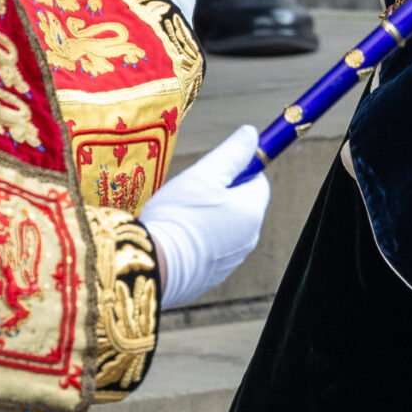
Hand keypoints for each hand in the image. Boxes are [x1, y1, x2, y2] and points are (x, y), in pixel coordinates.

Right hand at [140, 123, 271, 308]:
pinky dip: (198, 242)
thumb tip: (251, 135)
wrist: (154, 266)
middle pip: (241, 205)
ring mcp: (231, 260)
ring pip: (225, 227)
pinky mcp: (212, 276)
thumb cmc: (178, 216)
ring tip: (179, 218)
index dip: (236, 171)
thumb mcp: (204, 174)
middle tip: (190, 195)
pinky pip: (211, 250)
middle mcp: (248, 239)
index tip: (212, 172)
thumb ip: (231, 153)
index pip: (257, 181)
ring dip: (208, 219)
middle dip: (219, 196)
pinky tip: (176, 239)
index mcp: (251, 212)